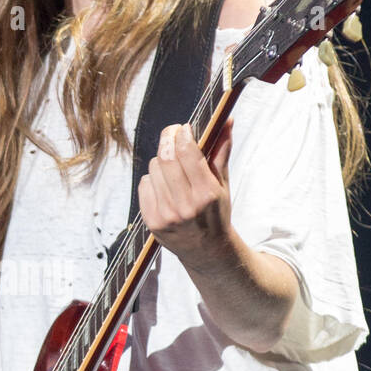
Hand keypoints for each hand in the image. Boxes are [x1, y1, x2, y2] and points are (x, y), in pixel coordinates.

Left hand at [137, 119, 233, 271]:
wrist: (207, 251)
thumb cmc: (216, 212)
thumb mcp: (223, 183)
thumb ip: (221, 150)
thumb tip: (225, 119)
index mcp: (207, 194)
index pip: (187, 152)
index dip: (182, 134)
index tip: (184, 128)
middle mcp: (185, 205)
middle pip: (166, 157)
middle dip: (168, 139)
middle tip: (173, 134)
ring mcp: (166, 215)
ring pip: (153, 169)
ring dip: (161, 161)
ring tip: (173, 168)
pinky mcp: (151, 221)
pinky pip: (144, 184)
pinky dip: (153, 179)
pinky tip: (164, 186)